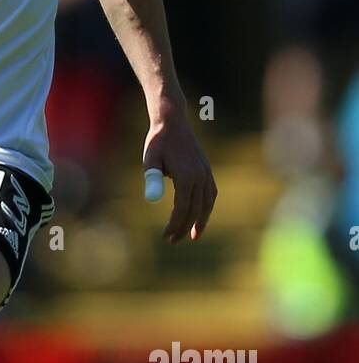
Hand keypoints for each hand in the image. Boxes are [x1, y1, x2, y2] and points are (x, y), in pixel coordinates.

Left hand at [143, 106, 216, 242]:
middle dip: (184, 228)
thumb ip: (152, 179)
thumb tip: (151, 199)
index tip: (165, 236)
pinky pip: (211, 194)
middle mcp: (200, 176)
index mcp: (187, 176)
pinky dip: (206, 208)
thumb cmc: (157, 142)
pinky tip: (201, 216)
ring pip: (207, 204)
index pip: (182, 209)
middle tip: (172, 241)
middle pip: (195, 210)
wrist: (172, 122)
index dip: (174, 225)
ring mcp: (206, 173)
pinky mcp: (206, 170)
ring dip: (200, 221)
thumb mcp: (150, 160)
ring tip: (193, 236)